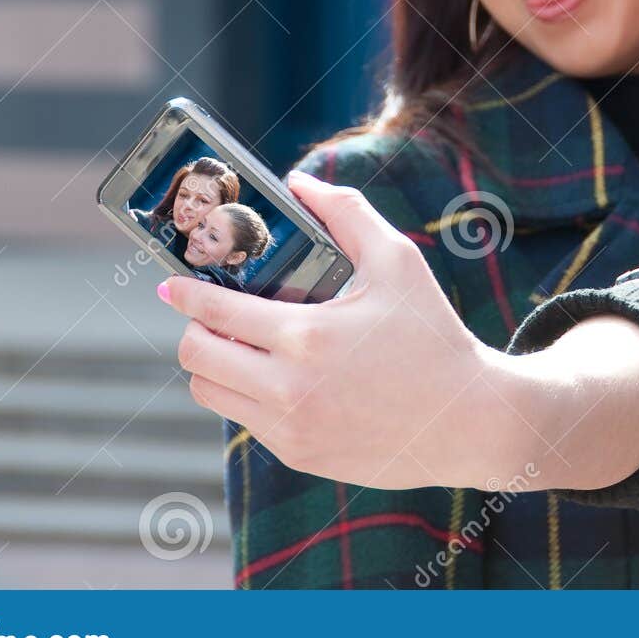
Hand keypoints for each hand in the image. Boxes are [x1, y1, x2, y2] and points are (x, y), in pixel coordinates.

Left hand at [160, 171, 529, 489]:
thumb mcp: (397, 261)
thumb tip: (299, 182)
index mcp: (307, 335)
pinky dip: (246, 393)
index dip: (184, 292)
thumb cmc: (432, 334)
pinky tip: (276, 374)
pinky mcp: (298, 455)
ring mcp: (290, 428)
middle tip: (212, 312)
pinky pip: (244, 420)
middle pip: (196, 356)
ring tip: (241, 344)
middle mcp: (289, 388)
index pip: (214, 309)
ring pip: (210, 393)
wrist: (466, 420)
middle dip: (193, 327)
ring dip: (214, 364)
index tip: (172, 282)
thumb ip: (346, 212)